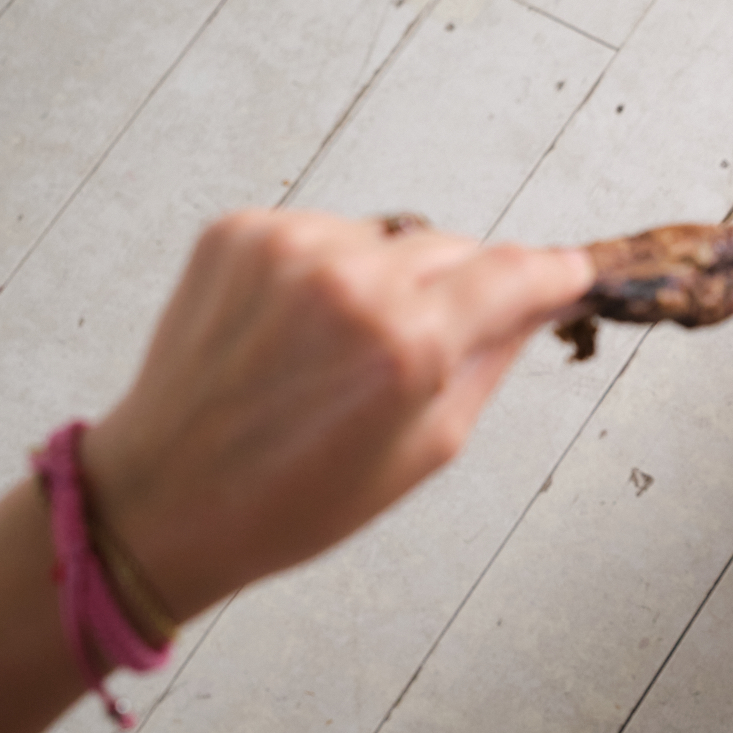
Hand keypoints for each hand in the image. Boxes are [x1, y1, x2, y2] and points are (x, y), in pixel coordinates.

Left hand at [78, 210, 593, 619]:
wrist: (162, 499)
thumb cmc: (292, 499)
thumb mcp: (428, 449)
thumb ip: (491, 359)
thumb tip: (537, 302)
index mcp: (406, 344)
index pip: (515, 272)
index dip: (552, 273)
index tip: (570, 273)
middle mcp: (350, 281)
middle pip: (456, 249)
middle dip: (462, 289)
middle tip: (428, 347)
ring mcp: (288, 248)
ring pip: (389, 239)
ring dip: (389, 279)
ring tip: (340, 350)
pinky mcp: (239, 233)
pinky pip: (325, 233)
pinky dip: (328, 270)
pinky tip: (298, 329)